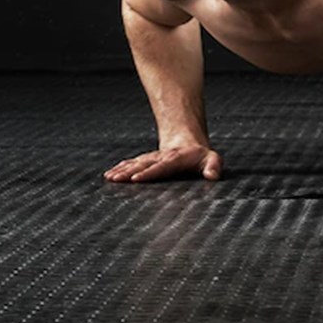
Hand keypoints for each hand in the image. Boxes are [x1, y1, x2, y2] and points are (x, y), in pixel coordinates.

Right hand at [103, 144, 222, 182]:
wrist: (188, 143)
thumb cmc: (200, 156)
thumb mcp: (212, 159)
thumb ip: (213, 166)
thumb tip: (213, 175)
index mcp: (176, 158)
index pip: (161, 166)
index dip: (149, 172)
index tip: (137, 178)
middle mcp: (161, 157)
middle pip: (143, 164)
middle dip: (129, 172)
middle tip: (116, 179)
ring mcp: (152, 158)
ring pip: (135, 163)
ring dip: (122, 170)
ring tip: (109, 177)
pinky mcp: (146, 160)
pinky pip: (131, 163)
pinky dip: (120, 168)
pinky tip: (110, 174)